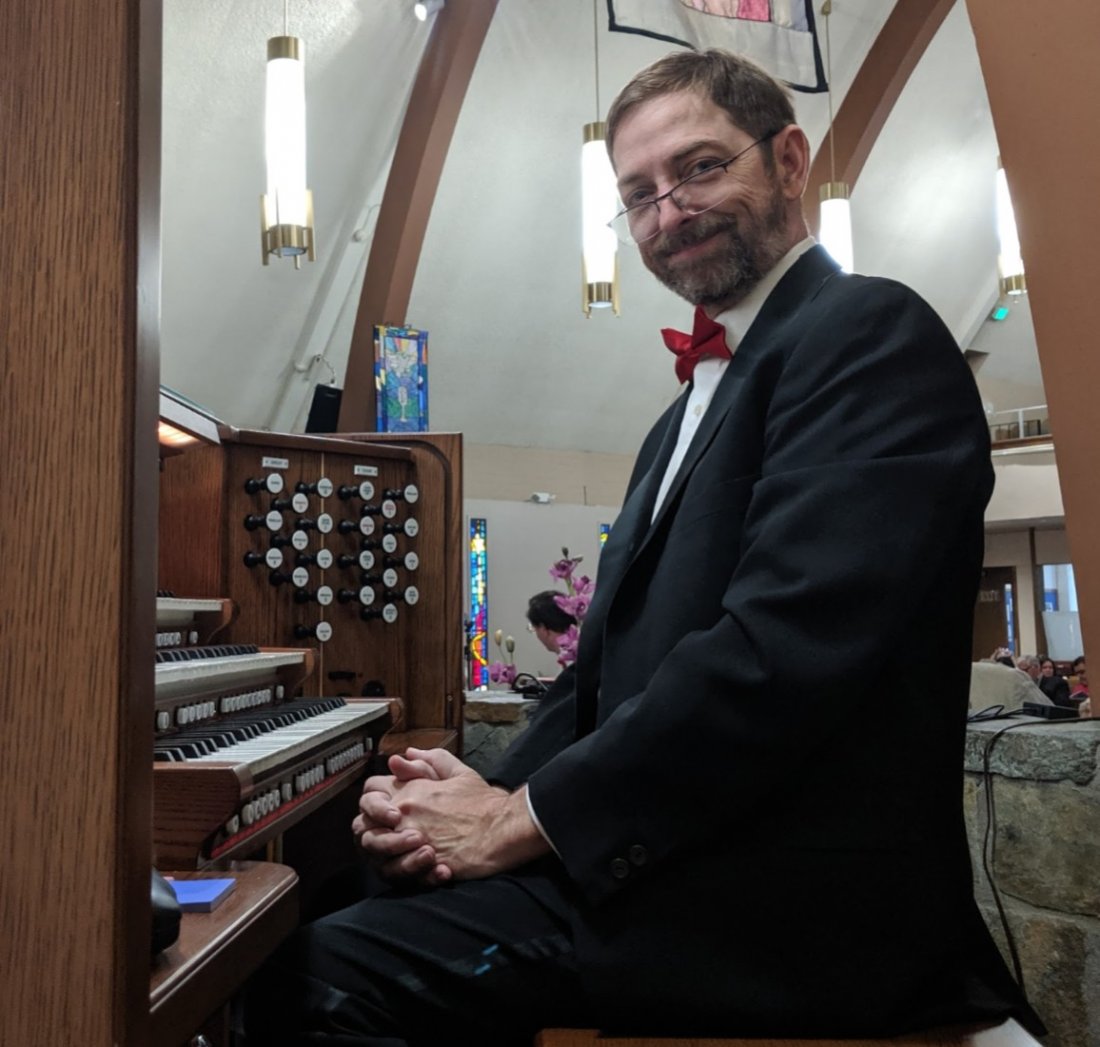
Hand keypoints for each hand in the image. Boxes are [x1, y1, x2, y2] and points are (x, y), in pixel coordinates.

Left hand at [354, 748, 549, 881]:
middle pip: (361, 824)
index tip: (385, 811)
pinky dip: (403, 872)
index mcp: (410, 791)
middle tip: (389, 837)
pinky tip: (421, 867)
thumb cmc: (484, 802)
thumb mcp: (459, 772)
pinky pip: (396, 872)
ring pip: (372, 850)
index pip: (369, 791)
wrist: (502, 828)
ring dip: (383, 853)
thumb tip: (406, 753)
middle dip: (370, 831)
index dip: (371, 801)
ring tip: (406, 854)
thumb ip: (431, 760)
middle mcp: (404, 814)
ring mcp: (409, 840)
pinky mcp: (420, 865)